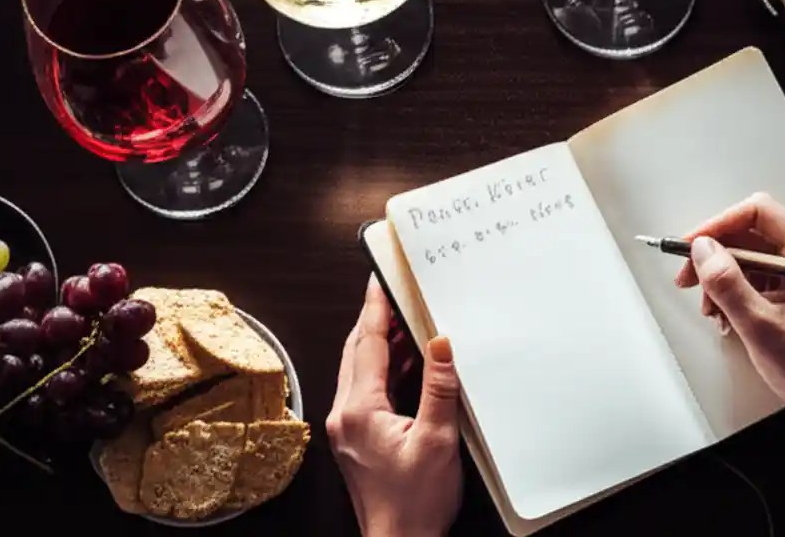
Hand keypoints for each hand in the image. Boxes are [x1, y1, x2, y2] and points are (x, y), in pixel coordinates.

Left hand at [327, 277, 462, 536]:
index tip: (378, 280)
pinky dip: (385, 371)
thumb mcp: (437, 440)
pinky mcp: (355, 438)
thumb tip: (440, 343)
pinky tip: (408, 366)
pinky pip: (366, 390)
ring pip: (359, 370)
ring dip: (382, 346)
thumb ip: (438, 388)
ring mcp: (347, 427)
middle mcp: (344, 415)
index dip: (375, 309)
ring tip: (408, 323)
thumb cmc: (415, 504)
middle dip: (376, 321)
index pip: (367, 345)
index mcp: (359, 410)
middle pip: (357, 352)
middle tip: (395, 293)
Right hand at [675, 193, 784, 429]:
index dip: (719, 225)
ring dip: (726, 278)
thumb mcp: (759, 327)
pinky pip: (765, 277)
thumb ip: (728, 284)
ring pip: (756, 257)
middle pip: (755, 234)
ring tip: (713, 311)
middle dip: (717, 257)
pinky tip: (728, 316)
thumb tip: (702, 248)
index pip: (760, 214)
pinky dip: (741, 291)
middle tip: (688, 281)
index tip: (690, 247)